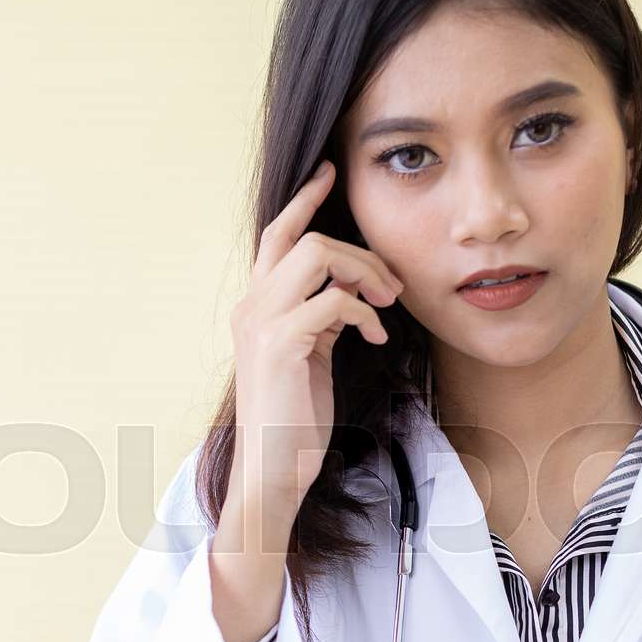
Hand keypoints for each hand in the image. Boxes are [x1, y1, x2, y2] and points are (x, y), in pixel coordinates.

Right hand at [228, 158, 403, 509]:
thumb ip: (317, 318)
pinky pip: (333, 300)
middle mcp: (251, 306)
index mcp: (254, 306)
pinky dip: (365, 312)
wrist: (273, 467)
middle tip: (390, 282)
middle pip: (298, 236)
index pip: (275, 235)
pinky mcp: (281, 344)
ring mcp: (262, 322)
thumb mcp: (307, 355)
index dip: (303, 199)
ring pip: (316, 255)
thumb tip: (349, 293)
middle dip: (354, 248)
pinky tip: (377, 337)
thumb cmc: (292, 419)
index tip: (330, 173)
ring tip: (387, 305)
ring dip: (363, 273)